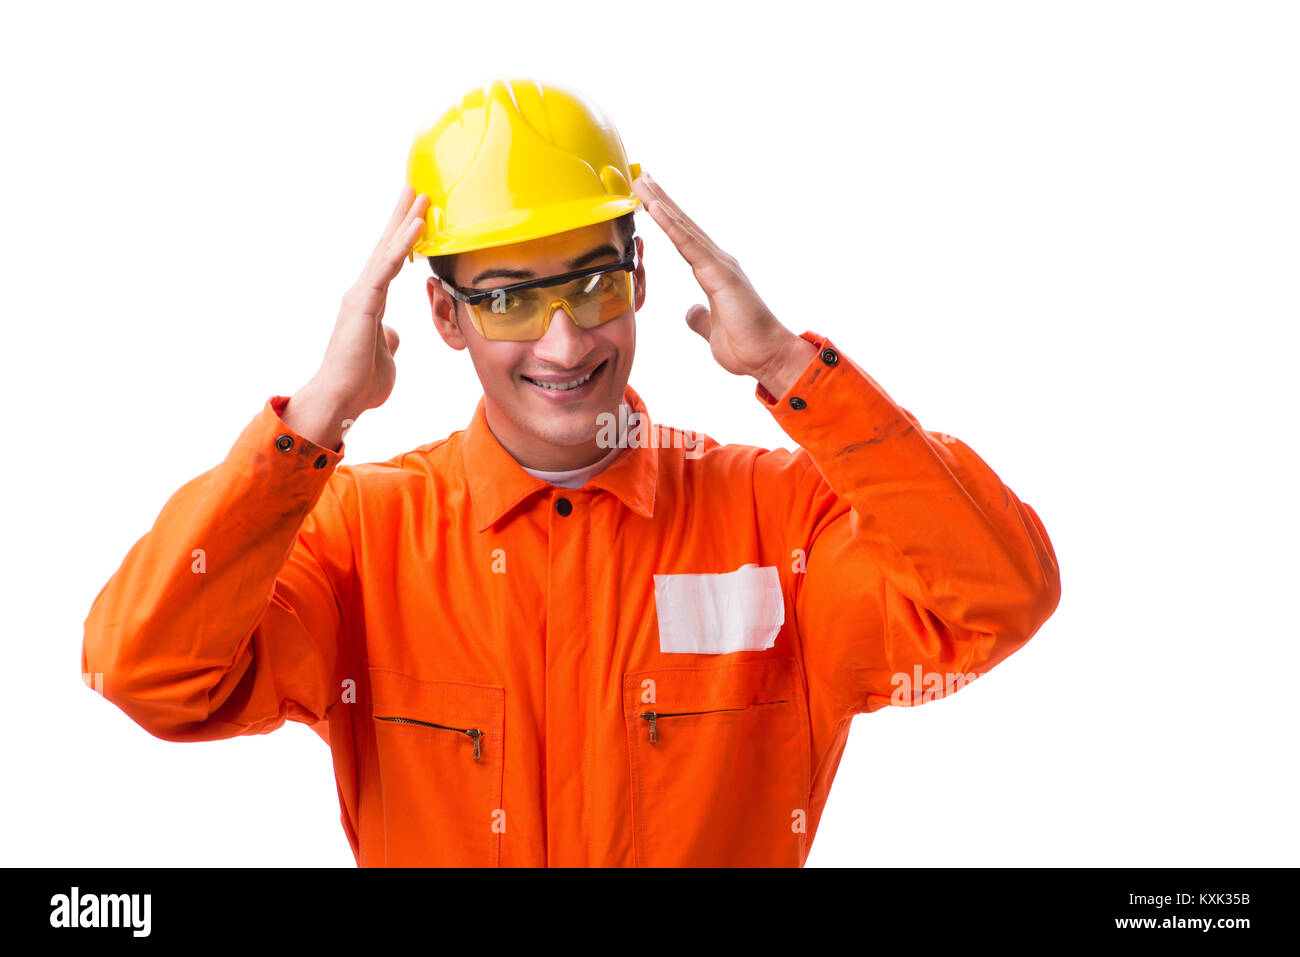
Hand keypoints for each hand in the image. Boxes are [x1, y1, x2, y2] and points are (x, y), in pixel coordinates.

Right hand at [284, 185, 427, 448]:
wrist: (340, 400)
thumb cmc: (359, 383)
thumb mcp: (384, 356)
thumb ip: (388, 339)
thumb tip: (393, 332)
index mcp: (370, 303)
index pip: (390, 261)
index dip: (403, 237)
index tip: (417, 214)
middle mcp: (363, 293)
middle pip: (386, 247)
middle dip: (402, 217)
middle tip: (417, 188)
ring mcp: (361, 296)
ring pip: (387, 251)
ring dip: (405, 222)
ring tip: (420, 196)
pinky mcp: (363, 303)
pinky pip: (386, 268)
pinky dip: (401, 245)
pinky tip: (416, 226)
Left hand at [632, 172, 814, 396]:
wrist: (769, 358)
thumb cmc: (747, 345)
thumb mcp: (711, 329)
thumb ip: (700, 317)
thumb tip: (690, 311)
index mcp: (714, 273)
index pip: (684, 239)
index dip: (666, 218)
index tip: (647, 199)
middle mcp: (718, 262)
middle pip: (682, 224)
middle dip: (660, 200)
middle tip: (640, 176)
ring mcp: (720, 265)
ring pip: (683, 228)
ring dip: (660, 203)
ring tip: (641, 181)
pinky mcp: (719, 274)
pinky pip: (688, 245)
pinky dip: (671, 225)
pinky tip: (655, 208)